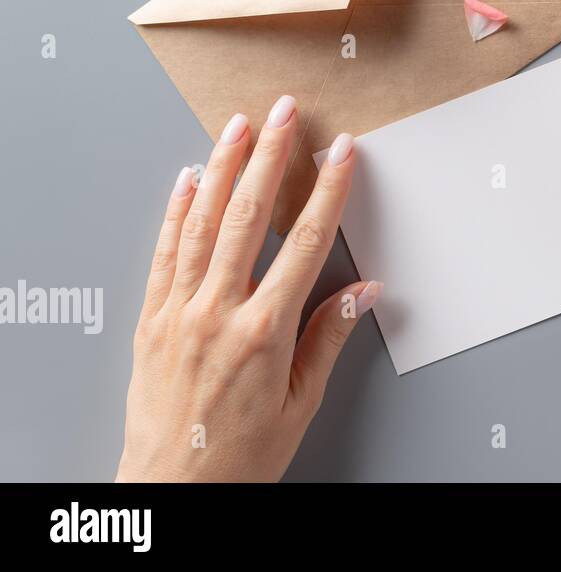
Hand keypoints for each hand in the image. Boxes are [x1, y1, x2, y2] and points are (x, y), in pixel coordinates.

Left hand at [116, 95, 378, 481]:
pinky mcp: (151, 319)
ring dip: (221, 168)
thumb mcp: (299, 403)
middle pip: (249, 216)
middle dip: (271, 156)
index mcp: (264, 331)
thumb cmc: (238, 455)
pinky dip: (175, 211)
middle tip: (286, 112)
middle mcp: (218, 311)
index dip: (328, 190)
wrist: (171, 492)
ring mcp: (179, 311)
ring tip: (238, 126)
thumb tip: (364, 292)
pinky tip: (186, 180)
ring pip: (202, 223)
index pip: (306, 242)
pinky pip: (164, 253)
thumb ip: (328, 338)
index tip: (342, 153)